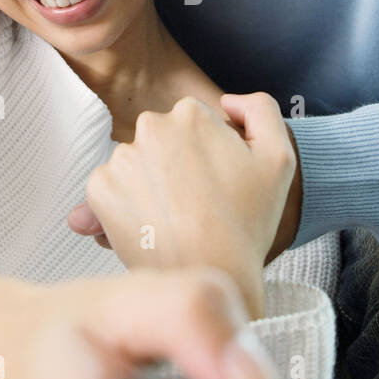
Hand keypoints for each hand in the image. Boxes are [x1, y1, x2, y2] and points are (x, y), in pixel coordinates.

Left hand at [76, 93, 297, 319]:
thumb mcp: (279, 157)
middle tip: (195, 206)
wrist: (213, 276)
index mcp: (190, 113)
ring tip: (174, 221)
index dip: (206, 156)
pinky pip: (110, 192)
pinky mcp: (99, 190)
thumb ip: (259, 110)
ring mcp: (121, 159)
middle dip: (173, 167)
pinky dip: (123, 207)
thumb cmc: (248, 223)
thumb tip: (227, 101)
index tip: (214, 185)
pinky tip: (151, 228)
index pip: (191, 126)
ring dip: (148, 187)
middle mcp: (150, 127)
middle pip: (160, 143)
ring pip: (135, 167)